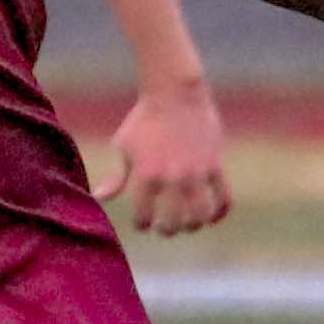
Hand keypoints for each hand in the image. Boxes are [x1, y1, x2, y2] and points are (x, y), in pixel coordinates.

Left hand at [95, 79, 232, 236]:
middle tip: (165, 227)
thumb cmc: (145, 120)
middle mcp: (172, 177)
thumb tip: (99, 197)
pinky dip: (219, 213)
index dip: (142, 224)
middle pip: (173, 222)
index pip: (143, 217)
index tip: (144, 222)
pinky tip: (211, 218)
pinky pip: (224, 197)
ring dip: (193, 225)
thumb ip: (117, 177)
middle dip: (167, 230)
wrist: (175, 93)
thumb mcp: (124, 146)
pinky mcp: (215, 165)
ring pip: (200, 214)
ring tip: (188, 224)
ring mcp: (196, 172)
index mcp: (146, 175)